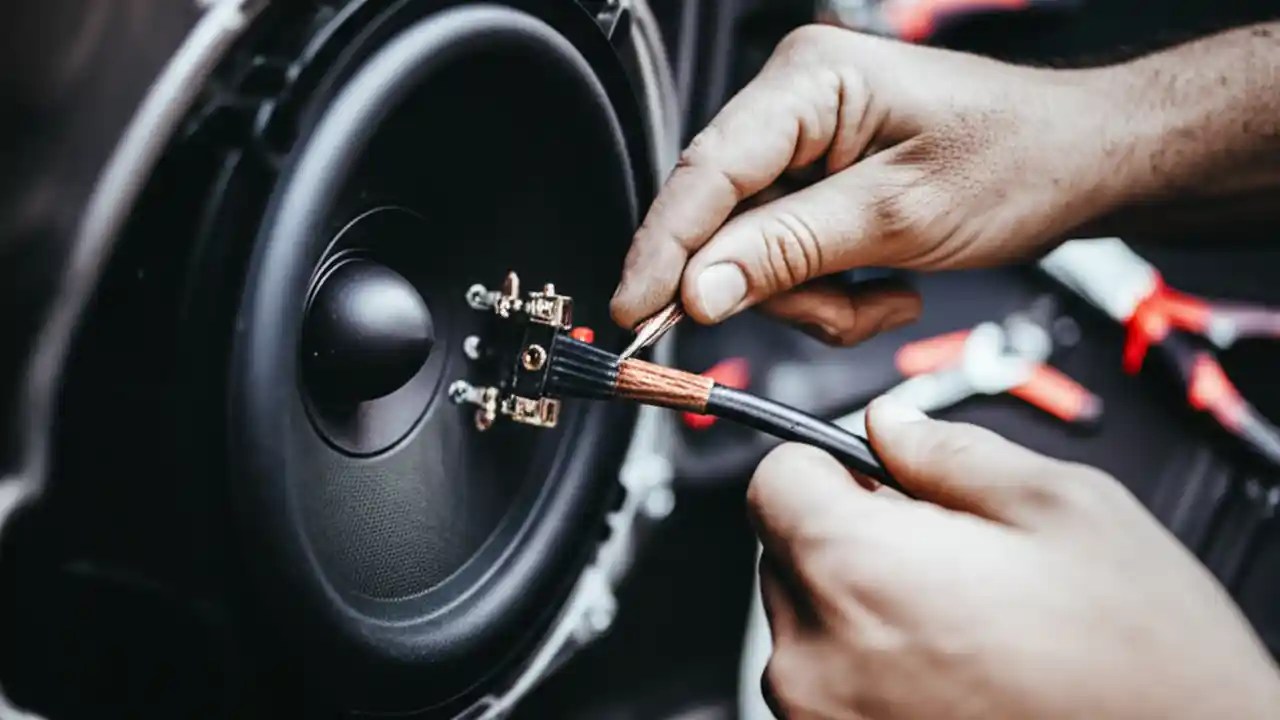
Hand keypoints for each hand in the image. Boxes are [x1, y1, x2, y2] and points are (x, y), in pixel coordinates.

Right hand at [611, 25, 1133, 336]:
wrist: (1080, 165)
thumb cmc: (1017, 161)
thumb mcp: (899, 216)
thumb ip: (788, 251)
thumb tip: (697, 290)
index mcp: (807, 83)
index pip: (707, 172)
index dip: (664, 247)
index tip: (633, 311)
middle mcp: (793, 107)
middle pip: (724, 220)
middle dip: (775, 285)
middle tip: (837, 314)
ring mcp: (805, 148)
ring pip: (754, 252)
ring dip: (812, 298)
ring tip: (880, 300)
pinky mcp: (819, 186)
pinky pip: (786, 257)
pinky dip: (827, 293)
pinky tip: (884, 289)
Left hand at [748, 398, 1279, 719]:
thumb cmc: (1141, 664)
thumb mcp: (1063, 508)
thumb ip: (949, 452)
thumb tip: (890, 424)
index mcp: (855, 572)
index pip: (774, 479)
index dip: (829, 463)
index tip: (877, 478)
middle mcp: (815, 658)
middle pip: (787, 550)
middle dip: (851, 534)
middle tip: (946, 555)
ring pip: (807, 619)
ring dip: (863, 604)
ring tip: (964, 623)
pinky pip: (828, 683)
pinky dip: (872, 666)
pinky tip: (953, 669)